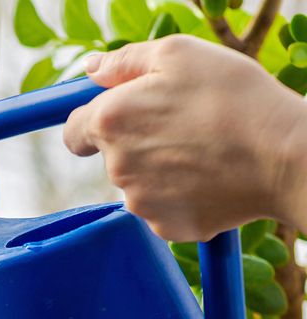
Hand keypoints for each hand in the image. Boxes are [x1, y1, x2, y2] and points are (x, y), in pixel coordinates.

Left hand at [65, 35, 306, 239]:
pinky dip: (183, 194)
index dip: (92, 123)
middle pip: (114, 157)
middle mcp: (116, 168)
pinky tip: (213, 177)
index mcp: (111, 122)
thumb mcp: (180, 54)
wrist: (283, 154)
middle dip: (140, 142)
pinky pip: (166, 208)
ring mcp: (140, 203)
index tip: (118, 118)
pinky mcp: (166, 226)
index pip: (74, 133)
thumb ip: (126, 61)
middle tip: (186, 125)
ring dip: (162, 169)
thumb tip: (91, 70)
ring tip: (206, 149)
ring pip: (141, 184)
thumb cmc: (233, 96)